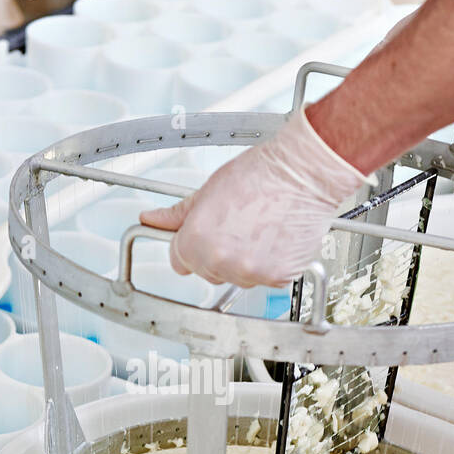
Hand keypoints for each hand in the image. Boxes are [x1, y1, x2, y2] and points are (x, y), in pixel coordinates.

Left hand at [138, 109, 371, 288]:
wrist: (302, 174)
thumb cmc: (260, 176)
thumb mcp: (208, 191)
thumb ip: (177, 214)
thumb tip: (151, 220)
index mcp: (196, 241)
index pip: (179, 261)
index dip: (190, 246)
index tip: (204, 236)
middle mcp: (221, 261)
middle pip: (208, 272)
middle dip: (217, 254)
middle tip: (237, 226)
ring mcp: (250, 272)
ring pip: (237, 278)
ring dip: (244, 262)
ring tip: (258, 230)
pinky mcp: (277, 277)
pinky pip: (265, 280)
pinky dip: (270, 265)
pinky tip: (274, 239)